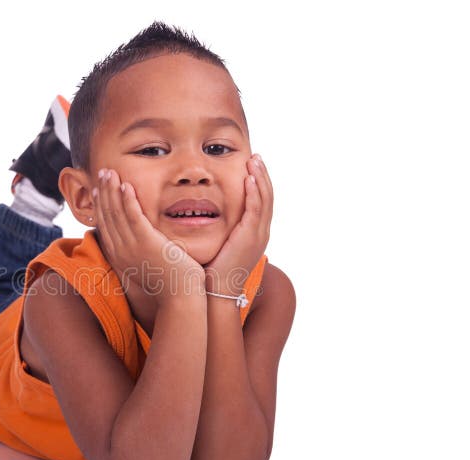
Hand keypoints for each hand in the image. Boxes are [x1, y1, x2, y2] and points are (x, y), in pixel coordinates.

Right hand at [93, 168, 204, 305]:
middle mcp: (121, 251)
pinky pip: (133, 217)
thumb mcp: (149, 266)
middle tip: (102, 173)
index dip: (101, 206)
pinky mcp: (146, 243)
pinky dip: (128, 200)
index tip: (99, 190)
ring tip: (110, 172)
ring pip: (116, 213)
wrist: (180, 298)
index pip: (105, 226)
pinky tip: (125, 186)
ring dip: (112, 190)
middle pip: (107, 216)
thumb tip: (143, 243)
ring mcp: (132, 247)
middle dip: (103, 193)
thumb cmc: (170, 285)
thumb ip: (142, 252)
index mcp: (120, 257)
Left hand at [204, 154, 272, 293]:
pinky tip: (248, 179)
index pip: (261, 202)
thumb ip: (218, 230)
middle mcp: (261, 232)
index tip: (252, 166)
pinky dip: (253, 193)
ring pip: (265, 199)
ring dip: (260, 178)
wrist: (217, 291)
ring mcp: (258, 235)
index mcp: (255, 234)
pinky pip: (255, 210)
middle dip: (262, 175)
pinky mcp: (250, 237)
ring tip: (254, 161)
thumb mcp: (219, 245)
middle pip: (267, 196)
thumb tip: (202, 217)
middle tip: (257, 157)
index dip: (258, 183)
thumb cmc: (212, 271)